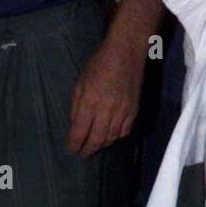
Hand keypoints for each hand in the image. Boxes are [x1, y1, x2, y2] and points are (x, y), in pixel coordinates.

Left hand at [68, 38, 142, 155]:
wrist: (126, 53)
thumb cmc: (99, 65)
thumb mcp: (80, 83)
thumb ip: (76, 106)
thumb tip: (75, 125)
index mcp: (89, 102)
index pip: (79, 132)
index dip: (74, 145)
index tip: (71, 150)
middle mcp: (106, 110)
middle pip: (96, 139)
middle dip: (88, 150)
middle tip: (83, 153)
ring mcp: (122, 111)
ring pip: (111, 138)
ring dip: (102, 144)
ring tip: (95, 145)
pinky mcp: (134, 109)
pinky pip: (125, 131)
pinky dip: (117, 137)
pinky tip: (111, 135)